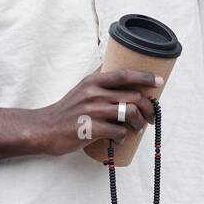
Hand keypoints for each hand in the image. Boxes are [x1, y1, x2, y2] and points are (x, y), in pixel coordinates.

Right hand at [31, 67, 161, 157]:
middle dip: (148, 107)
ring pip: (129, 113)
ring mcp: (92, 111)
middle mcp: (94, 93)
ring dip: (139, 122)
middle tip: (151, 116)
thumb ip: (99, 78)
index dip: (144, 76)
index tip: (158, 81)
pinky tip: (120, 138)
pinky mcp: (90, 128)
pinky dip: (123, 136)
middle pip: (132, 96)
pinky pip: (118, 131)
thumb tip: (116, 65)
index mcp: (93, 81)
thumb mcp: (82, 87)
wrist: (45, 128)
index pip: (124, 74)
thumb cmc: (67, 109)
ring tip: (138, 128)